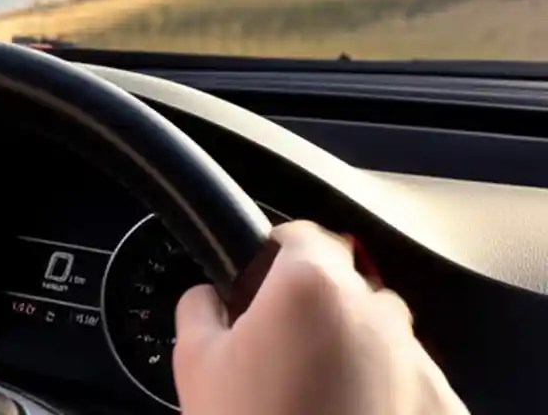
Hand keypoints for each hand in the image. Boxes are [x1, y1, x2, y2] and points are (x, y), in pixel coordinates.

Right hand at [174, 221, 467, 414]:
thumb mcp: (194, 363)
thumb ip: (200, 308)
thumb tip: (209, 297)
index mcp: (310, 287)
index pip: (299, 234)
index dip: (272, 254)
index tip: (258, 279)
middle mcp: (374, 312)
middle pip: (341, 285)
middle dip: (310, 308)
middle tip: (274, 352)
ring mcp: (414, 360)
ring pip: (376, 334)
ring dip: (348, 348)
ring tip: (308, 395)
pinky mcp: (438, 405)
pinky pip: (404, 379)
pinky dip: (380, 392)